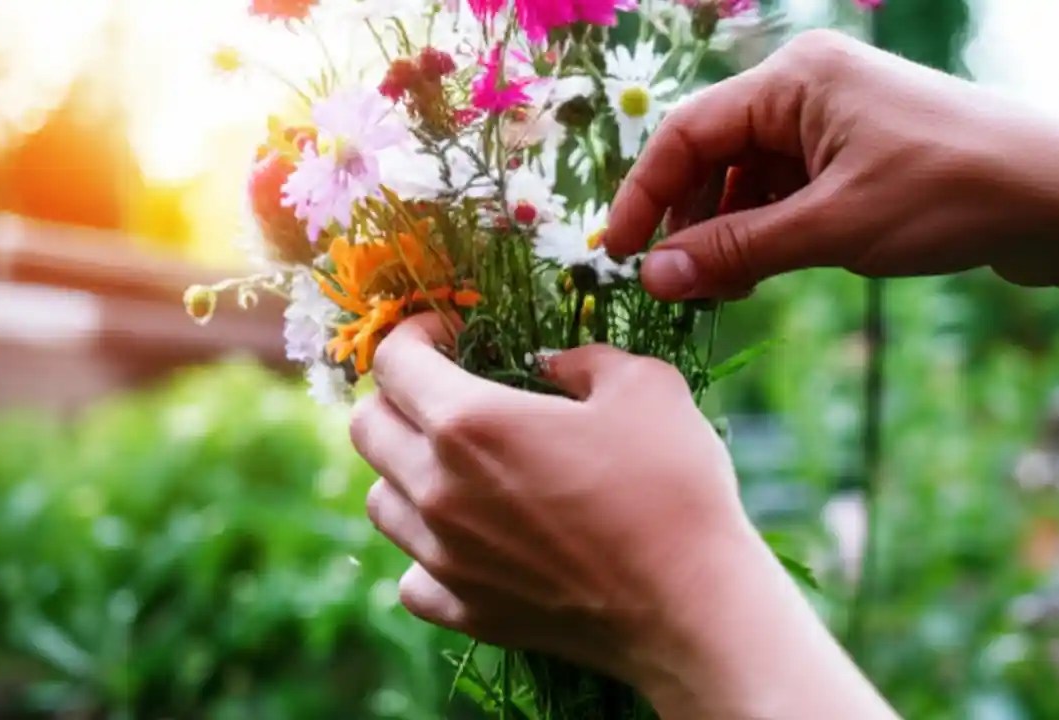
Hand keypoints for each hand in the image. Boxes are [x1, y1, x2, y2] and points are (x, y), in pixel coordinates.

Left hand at [351, 315, 896, 718]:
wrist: (692, 605)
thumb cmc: (672, 487)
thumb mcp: (644, 387)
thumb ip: (583, 359)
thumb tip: (550, 363)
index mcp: (470, 422)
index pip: (394, 360)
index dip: (415, 332)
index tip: (450, 332)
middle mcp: (437, 489)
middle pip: (366, 428)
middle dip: (397, 396)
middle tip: (446, 390)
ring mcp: (444, 558)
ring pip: (379, 501)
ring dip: (404, 472)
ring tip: (456, 466)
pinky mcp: (465, 611)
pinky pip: (411, 576)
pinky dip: (427, 552)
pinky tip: (469, 540)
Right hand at [605, 29, 1058, 298]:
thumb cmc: (950, 195)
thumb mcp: (832, 228)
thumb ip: (737, 251)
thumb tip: (656, 278)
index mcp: (796, 78)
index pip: (688, 132)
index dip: (645, 196)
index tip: (619, 256)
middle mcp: (809, 87)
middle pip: (715, 153)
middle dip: (690, 219)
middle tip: (674, 284)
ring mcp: (836, 120)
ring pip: (750, 177)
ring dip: (729, 231)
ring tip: (720, 288)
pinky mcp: (860, 154)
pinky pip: (789, 190)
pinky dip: (768, 230)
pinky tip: (760, 272)